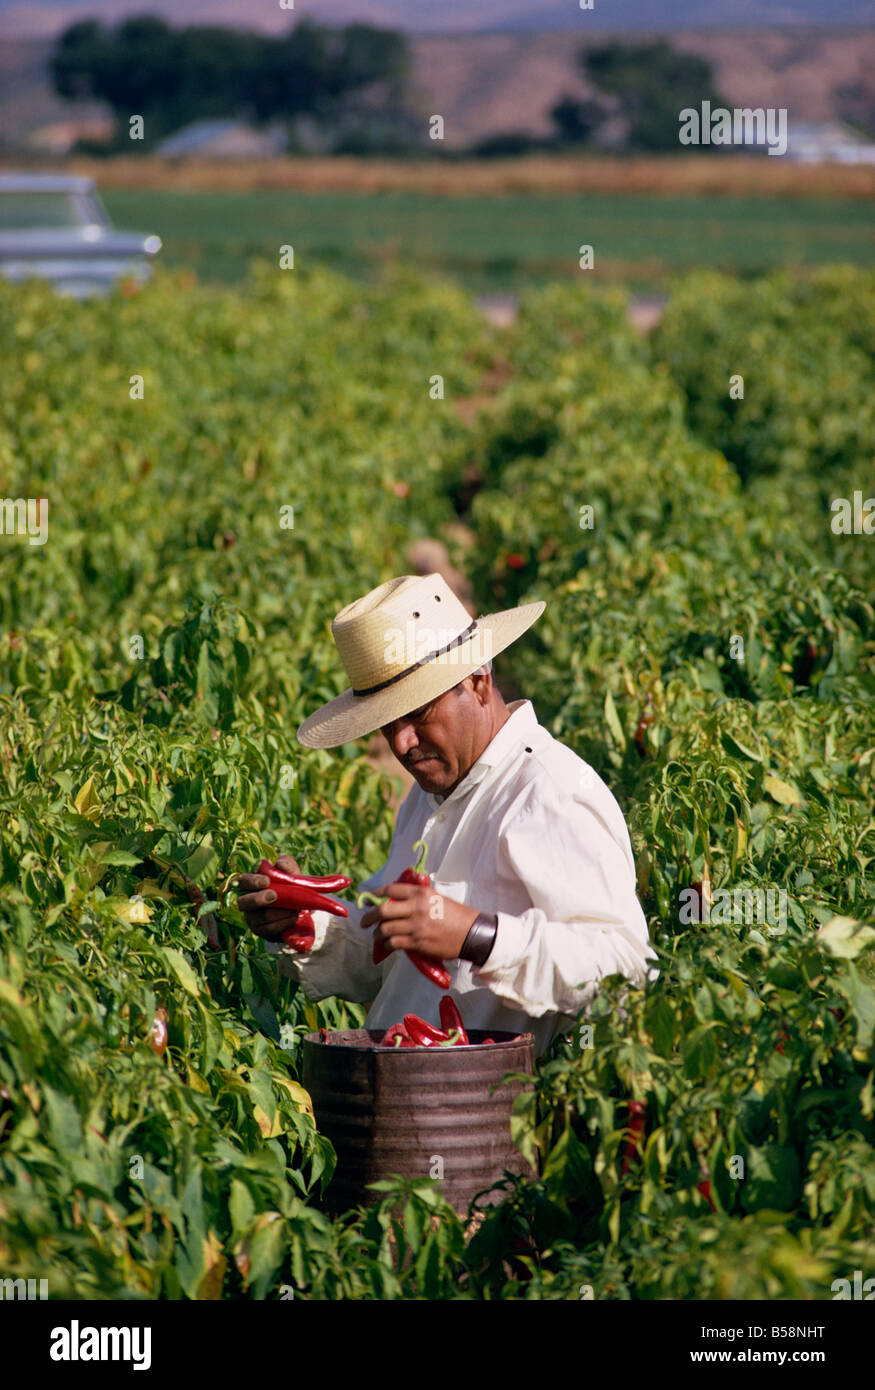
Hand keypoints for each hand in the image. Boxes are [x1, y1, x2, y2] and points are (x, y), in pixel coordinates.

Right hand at [237, 854, 302, 940]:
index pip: (242, 882)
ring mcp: (252, 918)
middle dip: (258, 899)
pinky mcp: (261, 931)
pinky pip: (268, 929)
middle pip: (243, 902)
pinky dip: (283, 923)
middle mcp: (247, 902)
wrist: (301, 908)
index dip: (251, 881)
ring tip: (294, 909)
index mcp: (251, 885)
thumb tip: (280, 864)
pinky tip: (293, 918)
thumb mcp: (292, 872)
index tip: (266, 880)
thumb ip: (287, 864)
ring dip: (278, 913)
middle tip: (274, 895)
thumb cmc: (290, 886)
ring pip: (258, 917)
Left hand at [360, 879, 477, 960]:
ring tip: (377, 935)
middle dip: (369, 916)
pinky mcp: (417, 942)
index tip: (370, 898)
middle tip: (364, 921)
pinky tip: (388, 944)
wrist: (471, 933)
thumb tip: (395, 899)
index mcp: (421, 893)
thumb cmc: (455, 915)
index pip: (391, 889)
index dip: (377, 894)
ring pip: (385, 929)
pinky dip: (387, 944)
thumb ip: (417, 897)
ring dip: (377, 934)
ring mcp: (416, 926)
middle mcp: (416, 907)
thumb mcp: (436, 898)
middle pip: (383, 910)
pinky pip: (394, 943)